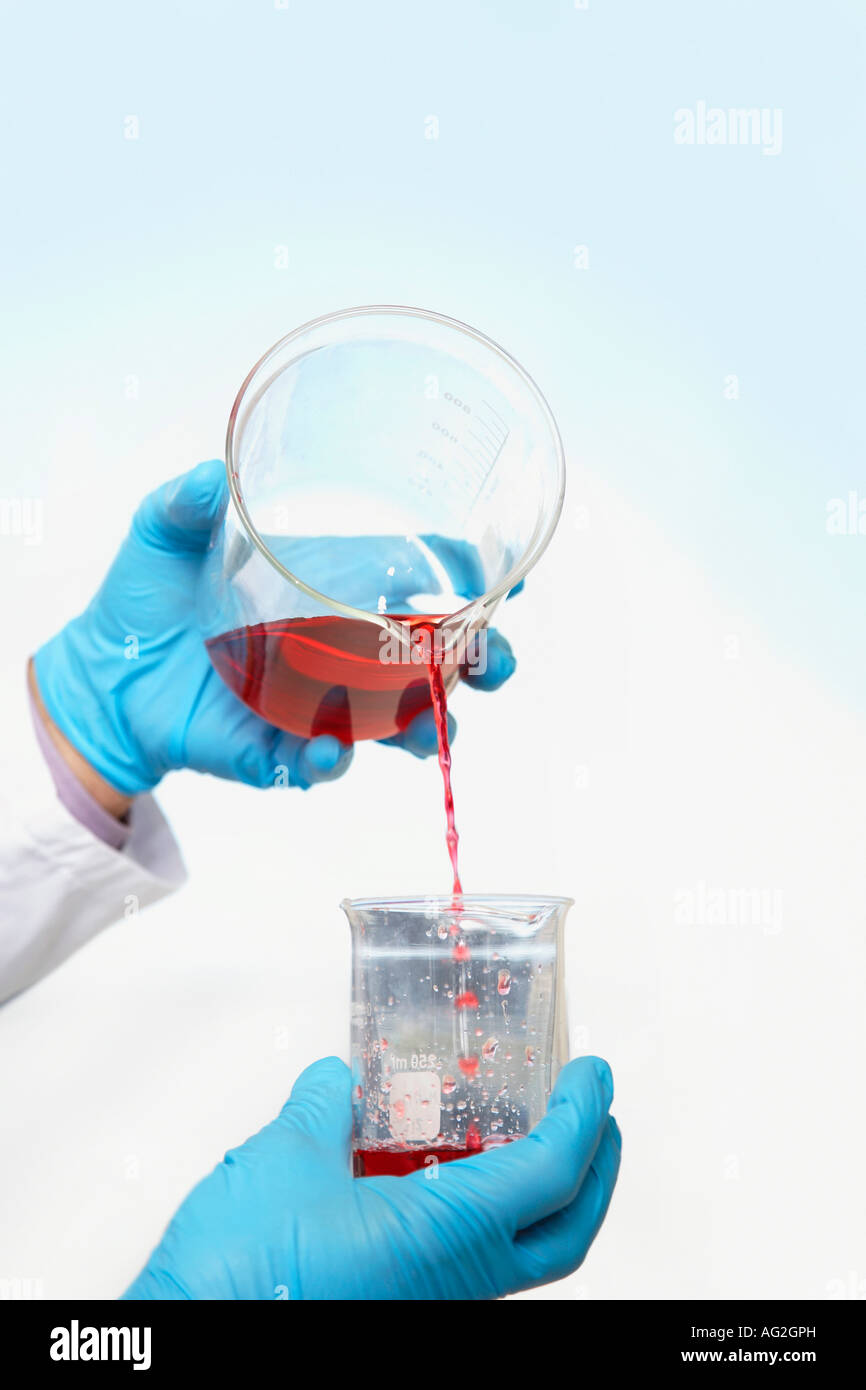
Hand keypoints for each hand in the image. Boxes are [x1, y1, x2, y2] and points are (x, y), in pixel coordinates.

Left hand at [33, 461, 517, 794]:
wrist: (101, 675)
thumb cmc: (144, 598)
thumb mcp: (162, 537)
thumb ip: (182, 506)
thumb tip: (203, 475)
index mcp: (327, 586)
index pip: (416, 576)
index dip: (468, 577)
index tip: (511, 579)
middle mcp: (336, 648)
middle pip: (431, 658)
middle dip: (478, 664)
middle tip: (497, 665)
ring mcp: (315, 703)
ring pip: (393, 724)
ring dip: (423, 730)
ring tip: (432, 733)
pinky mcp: (277, 749)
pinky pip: (316, 762)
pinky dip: (329, 761)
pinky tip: (329, 750)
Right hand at [122, 1055, 619, 1300]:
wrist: (188, 1345)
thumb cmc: (239, 1280)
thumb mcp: (285, 1163)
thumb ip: (322, 1111)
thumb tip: (337, 1081)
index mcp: (448, 1239)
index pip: (553, 1172)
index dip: (583, 1115)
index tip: (593, 1074)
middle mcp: (455, 1284)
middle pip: (563, 1232)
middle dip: (594, 1168)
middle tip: (594, 1112)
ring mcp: (429, 1304)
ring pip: (515, 1252)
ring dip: (535, 1191)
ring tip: (518, 1129)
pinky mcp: (397, 1309)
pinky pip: (462, 1260)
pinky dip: (474, 1211)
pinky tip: (434, 1172)